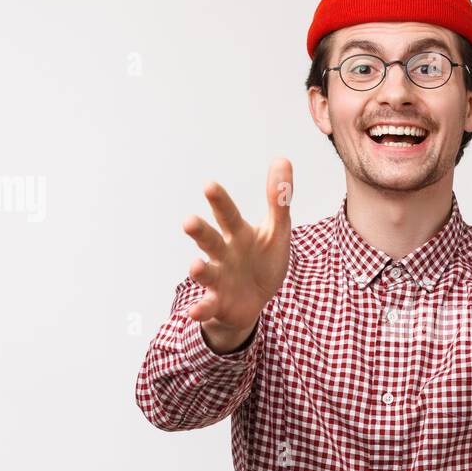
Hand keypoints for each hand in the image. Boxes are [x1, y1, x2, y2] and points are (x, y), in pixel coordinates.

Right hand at [182, 158, 292, 350]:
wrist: (255, 300)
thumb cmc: (263, 259)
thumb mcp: (277, 230)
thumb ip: (279, 199)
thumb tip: (283, 159)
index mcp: (238, 233)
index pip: (228, 214)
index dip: (219, 201)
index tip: (209, 185)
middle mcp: (222, 253)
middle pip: (209, 239)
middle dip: (199, 231)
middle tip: (188, 222)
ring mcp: (218, 278)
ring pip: (206, 272)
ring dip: (199, 270)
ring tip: (195, 266)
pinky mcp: (218, 302)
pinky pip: (207, 305)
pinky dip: (200, 308)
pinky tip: (194, 311)